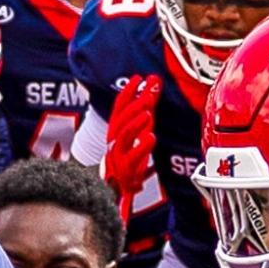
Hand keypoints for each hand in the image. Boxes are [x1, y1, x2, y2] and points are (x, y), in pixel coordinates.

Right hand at [102, 75, 160, 216]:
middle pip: (122, 117)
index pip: (119, 106)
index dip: (128, 92)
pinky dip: (142, 146)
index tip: (138, 78)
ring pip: (124, 134)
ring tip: (148, 113)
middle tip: (148, 91)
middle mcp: (115, 140)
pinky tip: (151, 138)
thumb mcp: (138, 134)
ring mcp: (119, 154)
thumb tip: (153, 90)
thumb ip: (145, 113)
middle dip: (135, 102)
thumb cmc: (129, 161)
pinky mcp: (126, 168)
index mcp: (116, 130)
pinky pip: (132, 155)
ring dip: (136, 122)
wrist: (118, 190)